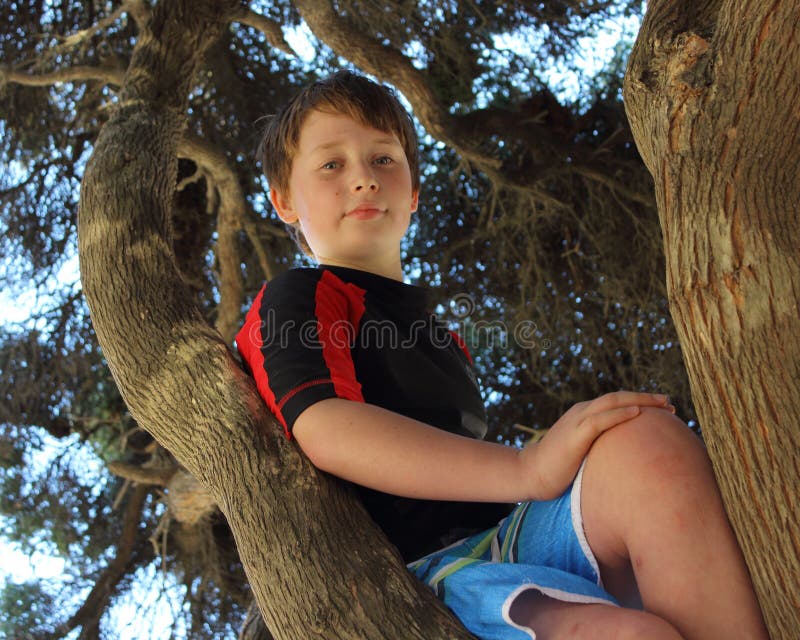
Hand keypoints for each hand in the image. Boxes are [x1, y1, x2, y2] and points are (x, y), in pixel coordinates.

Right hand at [519, 391, 675, 500]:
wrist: (530, 473)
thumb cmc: (556, 469)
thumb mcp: (583, 455)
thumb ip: (600, 450)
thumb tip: (623, 461)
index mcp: (584, 416)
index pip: (616, 403)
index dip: (640, 402)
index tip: (663, 409)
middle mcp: (582, 412)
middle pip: (618, 397)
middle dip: (646, 398)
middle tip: (670, 402)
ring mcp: (577, 421)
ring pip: (612, 402)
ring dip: (639, 401)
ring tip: (663, 404)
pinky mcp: (575, 435)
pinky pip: (600, 420)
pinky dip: (619, 414)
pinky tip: (637, 413)